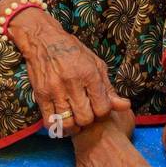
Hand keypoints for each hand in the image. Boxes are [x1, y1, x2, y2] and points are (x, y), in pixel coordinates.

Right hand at [7, 8, 131, 135]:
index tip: (99, 108)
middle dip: (89, 120)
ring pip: (68, 123)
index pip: (102, 108)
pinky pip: (49, 121)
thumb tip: (124, 106)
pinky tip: (62, 121)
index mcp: (89, 74)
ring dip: (74, 126)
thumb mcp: (95, 64)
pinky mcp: (41, 94)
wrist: (44, 39)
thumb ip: (108, 88)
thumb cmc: (73, 51)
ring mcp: (55, 90)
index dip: (103, 112)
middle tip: (86, 113)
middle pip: (85, 118)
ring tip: (75, 121)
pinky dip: (57, 127)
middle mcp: (72, 83)